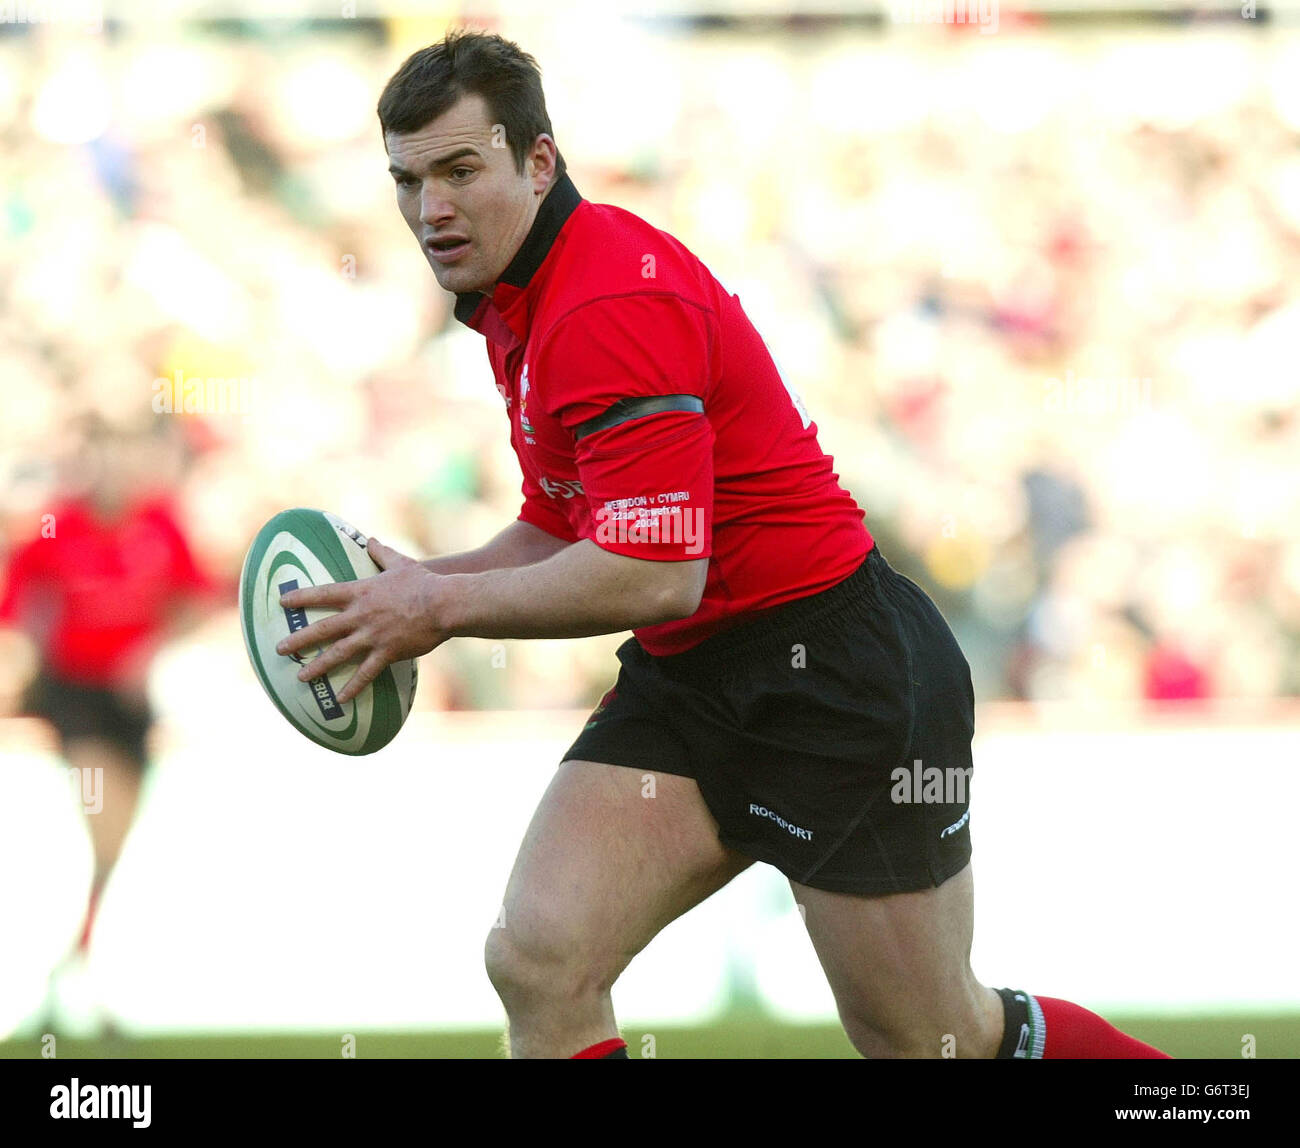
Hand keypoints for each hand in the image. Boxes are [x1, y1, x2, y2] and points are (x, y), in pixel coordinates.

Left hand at [275, 537, 447, 704]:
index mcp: (361, 592)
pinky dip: (353, 687)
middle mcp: (361, 616)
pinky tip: (340, 699)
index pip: (324, 594)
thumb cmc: (423, 582)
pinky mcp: (387, 652)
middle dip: (299, 640)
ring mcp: (372, 636)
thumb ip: (381, 553)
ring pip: (338, 654)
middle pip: (323, 629)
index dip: (301, 598)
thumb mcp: (400, 563)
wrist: (444, 604)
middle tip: (280, 649)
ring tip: (301, 677)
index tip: (282, 602)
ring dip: (317, 666)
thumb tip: (370, 540)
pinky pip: (365, 673)